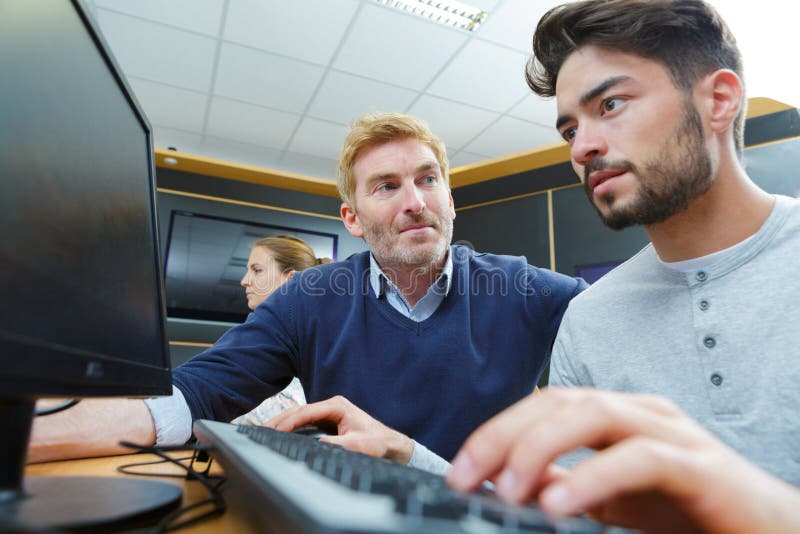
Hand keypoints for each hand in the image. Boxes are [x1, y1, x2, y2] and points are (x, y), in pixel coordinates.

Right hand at [265, 395, 414, 463]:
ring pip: (299, 415)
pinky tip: (278, 434)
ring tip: (262, 432)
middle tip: (259, 430)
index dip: (288, 421)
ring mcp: (328, 413)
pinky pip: (304, 422)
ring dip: (282, 422)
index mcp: (337, 406)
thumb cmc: (378, 442)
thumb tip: (317, 445)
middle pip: (299, 410)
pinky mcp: (327, 422)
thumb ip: (338, 445)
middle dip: (279, 420)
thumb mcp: (358, 445)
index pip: (306, 411)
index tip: (274, 431)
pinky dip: (290, 427)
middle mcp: (331, 406)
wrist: (391, 445)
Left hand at [447, 387, 799, 533]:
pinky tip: (560, 505)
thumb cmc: (684, 509)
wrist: (765, 529)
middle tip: (466, 476)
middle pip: (559, 402)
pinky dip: (593, 478)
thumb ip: (562, 485)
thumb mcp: (607, 500)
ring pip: (593, 415)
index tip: (458, 471)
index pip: (544, 406)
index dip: (496, 431)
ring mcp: (670, 432)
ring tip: (505, 489)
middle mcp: (638, 411)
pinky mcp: (699, 465)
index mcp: (614, 414)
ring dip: (540, 448)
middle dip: (504, 435)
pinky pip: (638, 458)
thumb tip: (507, 483)